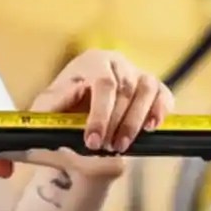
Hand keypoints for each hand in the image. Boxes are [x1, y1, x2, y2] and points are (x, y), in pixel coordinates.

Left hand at [29, 49, 173, 176]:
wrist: (81, 111)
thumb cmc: (64, 106)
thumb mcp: (48, 107)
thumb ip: (46, 109)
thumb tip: (54, 108)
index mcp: (92, 61)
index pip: (102, 83)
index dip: (100, 114)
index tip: (92, 141)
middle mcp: (118, 63)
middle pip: (125, 89)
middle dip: (116, 123)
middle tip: (105, 148)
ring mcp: (138, 73)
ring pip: (147, 90)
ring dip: (135, 121)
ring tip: (121, 146)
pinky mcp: (155, 88)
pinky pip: (164, 95)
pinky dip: (160, 111)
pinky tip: (149, 129)